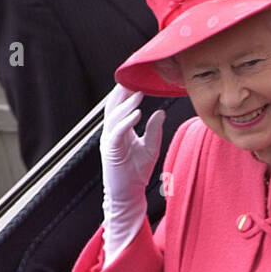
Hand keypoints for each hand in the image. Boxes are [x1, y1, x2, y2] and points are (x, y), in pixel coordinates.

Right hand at [100, 83, 163, 208]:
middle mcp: (112, 133)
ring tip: (138, 93)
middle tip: (133, 77)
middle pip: (113, 106)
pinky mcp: (111, 152)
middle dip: (122, 92)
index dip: (127, 92)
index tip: (137, 78)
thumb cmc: (137, 173)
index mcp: (119, 130)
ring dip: (127, 104)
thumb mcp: (150, 147)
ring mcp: (109, 141)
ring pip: (114, 117)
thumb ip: (154, 130)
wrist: (129, 194)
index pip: (120, 106)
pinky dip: (127, 122)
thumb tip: (160, 112)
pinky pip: (117, 133)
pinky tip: (137, 114)